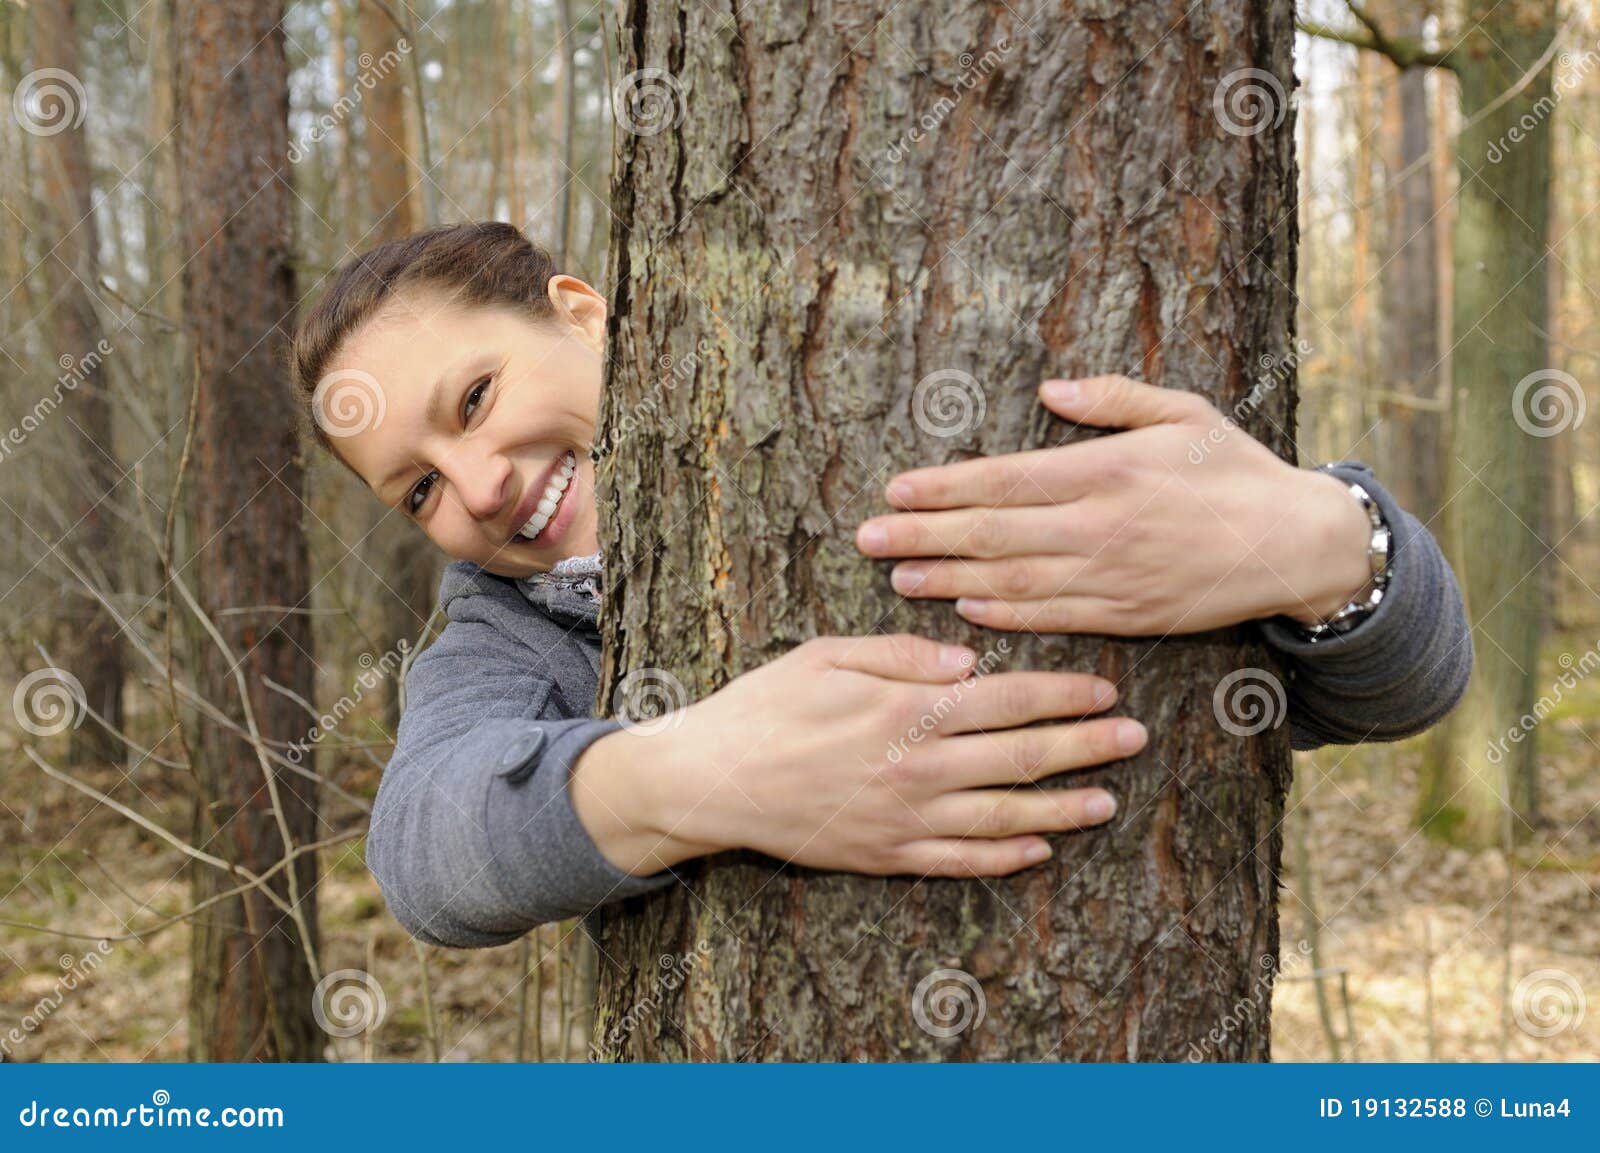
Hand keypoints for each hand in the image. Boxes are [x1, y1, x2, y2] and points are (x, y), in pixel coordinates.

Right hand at [625, 634, 1145, 878]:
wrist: (710, 781)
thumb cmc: (765, 706)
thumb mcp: (826, 654)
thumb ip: (900, 652)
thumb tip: (967, 660)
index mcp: (907, 708)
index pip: (1008, 698)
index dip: (1063, 694)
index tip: (1104, 689)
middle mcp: (918, 767)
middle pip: (1021, 757)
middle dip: (1086, 746)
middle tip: (1135, 738)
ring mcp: (905, 818)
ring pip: (1004, 818)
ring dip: (1063, 808)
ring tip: (1108, 800)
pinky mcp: (886, 856)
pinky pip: (960, 862)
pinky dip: (1006, 859)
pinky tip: (1041, 850)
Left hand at [854, 375, 1375, 635]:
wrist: (1297, 544)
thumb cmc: (1237, 469)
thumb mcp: (1184, 411)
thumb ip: (1112, 399)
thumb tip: (1049, 390)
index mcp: (1108, 470)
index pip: (1004, 480)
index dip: (943, 487)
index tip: (896, 489)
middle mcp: (1101, 526)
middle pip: (991, 533)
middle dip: (922, 534)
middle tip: (867, 537)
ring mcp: (1112, 577)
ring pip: (1010, 581)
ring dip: (947, 579)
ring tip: (898, 575)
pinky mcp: (1126, 616)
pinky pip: (1050, 617)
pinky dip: (1002, 613)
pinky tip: (963, 607)